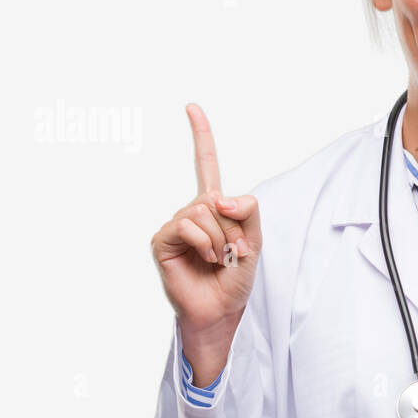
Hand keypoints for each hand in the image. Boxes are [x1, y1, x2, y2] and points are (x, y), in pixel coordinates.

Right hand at [150, 103, 262, 355]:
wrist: (220, 310)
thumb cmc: (234, 278)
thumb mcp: (254, 241)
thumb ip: (248, 211)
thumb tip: (219, 197)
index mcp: (214, 207)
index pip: (207, 166)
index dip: (201, 136)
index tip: (191, 107)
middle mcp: (192, 211)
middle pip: (216, 198)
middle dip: (233, 228)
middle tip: (233, 253)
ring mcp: (176, 224)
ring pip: (204, 212)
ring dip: (220, 240)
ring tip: (218, 259)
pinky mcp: (163, 240)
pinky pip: (188, 226)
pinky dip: (205, 244)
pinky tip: (204, 260)